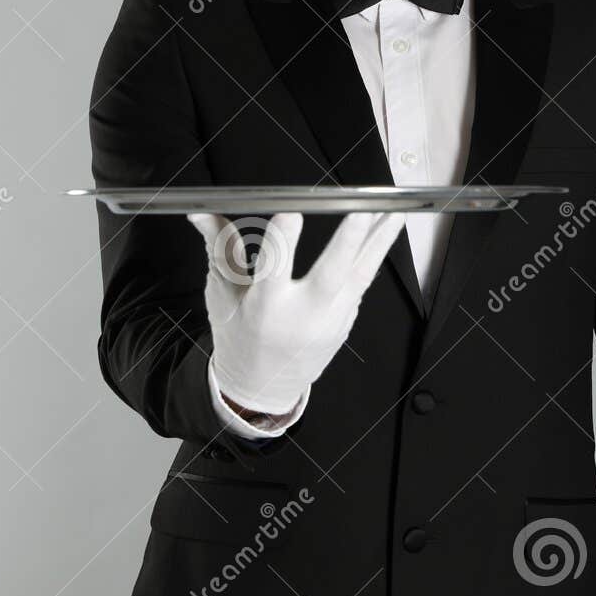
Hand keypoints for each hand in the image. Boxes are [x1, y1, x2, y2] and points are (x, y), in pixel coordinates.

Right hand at [186, 211, 406, 415]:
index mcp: (264, 309)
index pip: (273, 270)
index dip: (282, 241)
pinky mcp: (345, 322)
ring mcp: (330, 322)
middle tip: (363, 211)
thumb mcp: (222, 294)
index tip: (291, 212)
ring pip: (358, 275)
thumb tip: (201, 211)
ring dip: (379, 240)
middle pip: (329, 276)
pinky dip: (374, 254)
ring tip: (393, 209)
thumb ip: (219, 248)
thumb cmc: (238, 335)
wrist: (262, 387)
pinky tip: (386, 228)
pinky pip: (361, 282)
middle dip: (348, 242)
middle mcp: (301, 317)